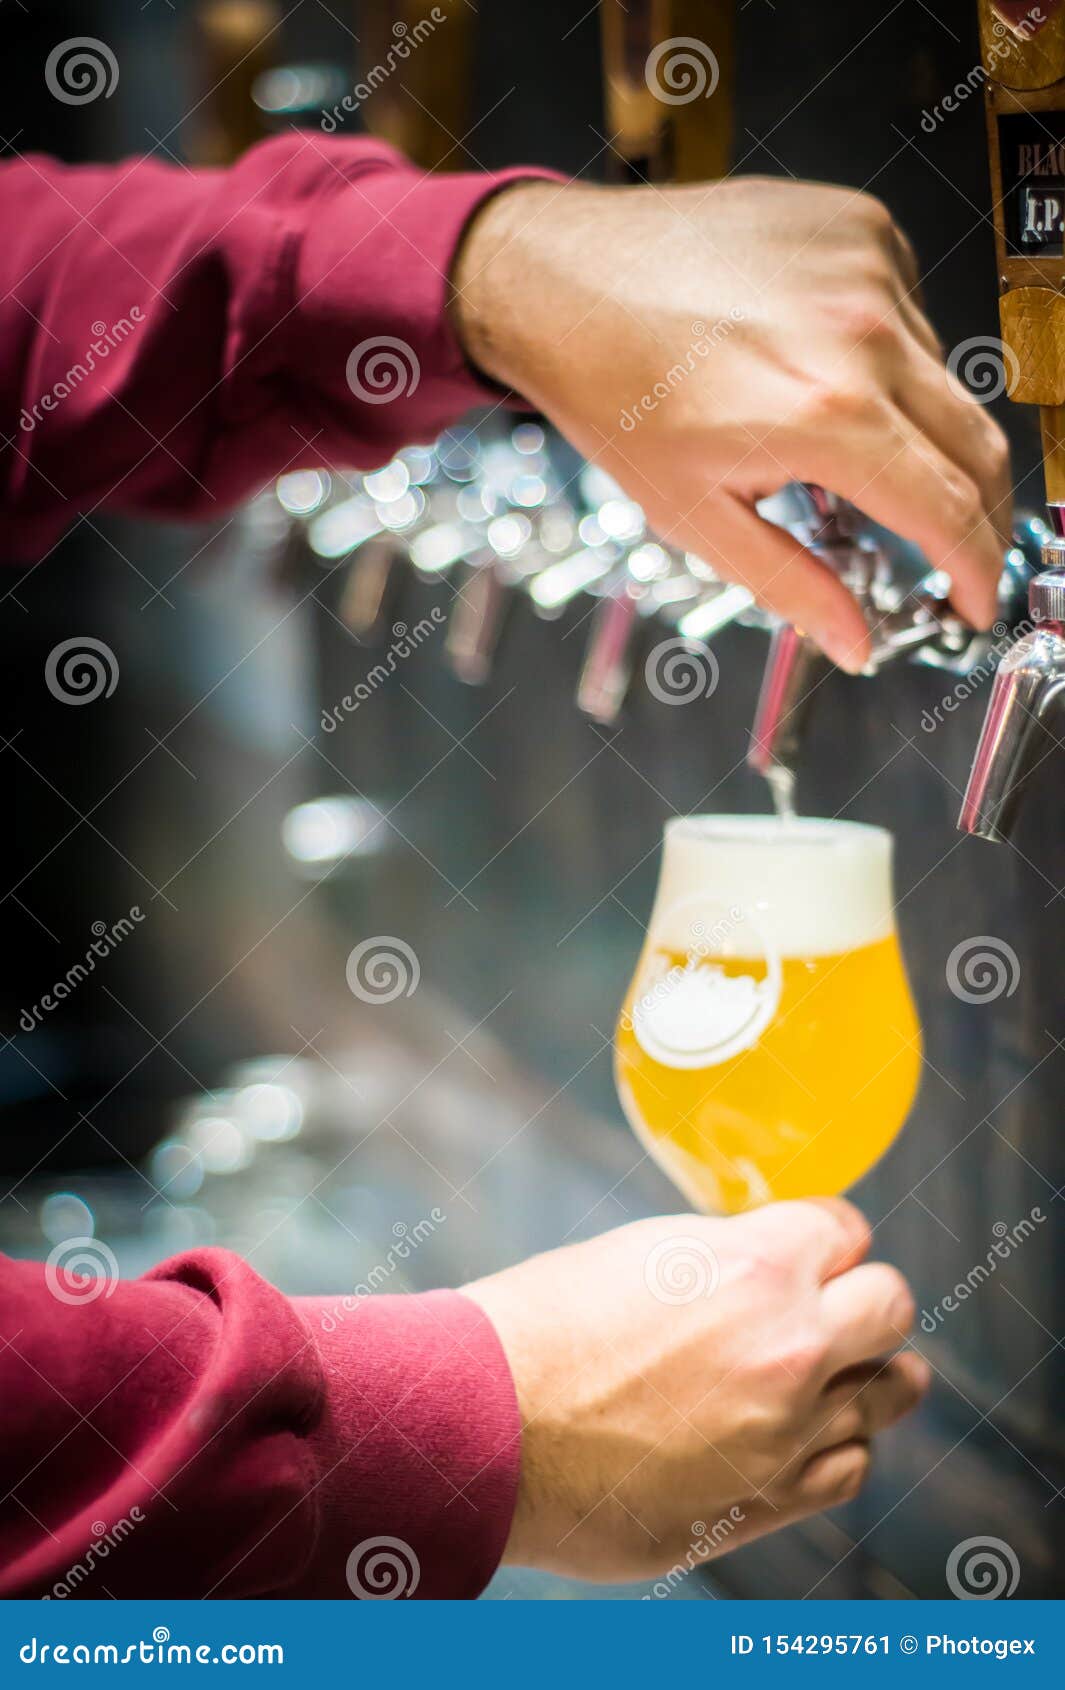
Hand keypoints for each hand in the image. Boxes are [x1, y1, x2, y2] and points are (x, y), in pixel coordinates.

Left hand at [451, 176, 1010, 671]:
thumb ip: (791, 584)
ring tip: (839, 445)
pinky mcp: (861, 228)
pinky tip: (823, 368)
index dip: (975, 571)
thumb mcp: (694, 515)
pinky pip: (913, 312)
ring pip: (945, 379)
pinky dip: (891, 358)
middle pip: (975, 445)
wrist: (563, 279)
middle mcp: (862, 334)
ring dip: (919, 430)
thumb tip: (854, 640)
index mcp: (825, 415)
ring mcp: (868, 270)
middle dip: (978, 515)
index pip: (949, 510)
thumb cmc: (611, 389)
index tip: (971, 602)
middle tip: (955, 553)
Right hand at [463, 1198, 928, 1582]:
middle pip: (890, 1303)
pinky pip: (851, 1466)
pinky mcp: (767, 1500)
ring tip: (841, 1370)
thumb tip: (766, 1265)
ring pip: (889, 1389)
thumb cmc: (544, 1327)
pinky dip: (836, 1445)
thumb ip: (726, 1256)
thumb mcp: (643, 1251)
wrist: (488, 1425)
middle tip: (829, 1305)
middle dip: (860, 1296)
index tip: (811, 1249)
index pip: (846, 1228)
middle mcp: (791, 1342)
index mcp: (758, 1264)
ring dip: (865, 1372)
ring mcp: (788, 1429)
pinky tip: (806, 1433)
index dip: (824, 1236)